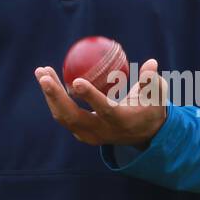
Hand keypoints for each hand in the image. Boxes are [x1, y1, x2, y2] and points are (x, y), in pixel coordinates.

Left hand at [34, 56, 167, 147]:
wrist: (144, 135)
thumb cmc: (151, 108)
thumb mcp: (157, 96)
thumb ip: (152, 81)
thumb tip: (151, 64)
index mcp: (121, 121)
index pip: (104, 109)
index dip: (90, 96)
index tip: (77, 81)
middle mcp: (103, 131)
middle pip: (73, 116)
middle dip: (55, 95)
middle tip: (44, 74)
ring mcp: (90, 134)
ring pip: (64, 116)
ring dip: (50, 94)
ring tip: (42, 71)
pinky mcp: (82, 133)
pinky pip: (63, 116)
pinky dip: (54, 99)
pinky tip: (48, 79)